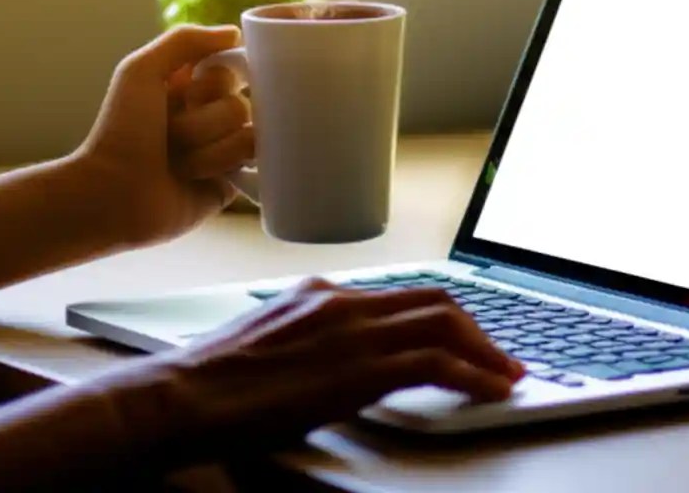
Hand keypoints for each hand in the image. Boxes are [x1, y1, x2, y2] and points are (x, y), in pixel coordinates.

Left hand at [76, 25, 254, 248]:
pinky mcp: (232, 183)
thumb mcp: (141, 70)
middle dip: (202, 122)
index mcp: (191, 89)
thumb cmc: (121, 131)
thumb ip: (185, 41)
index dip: (213, 84)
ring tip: (177, 163)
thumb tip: (236, 34)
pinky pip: (253, 165)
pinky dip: (222, 167)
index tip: (186, 94)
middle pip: (242, 105)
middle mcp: (210, 117)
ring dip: (206, 150)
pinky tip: (201, 176)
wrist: (112, 193)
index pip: (232, 71)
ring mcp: (223, 151)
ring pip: (249, 136)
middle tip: (170, 136)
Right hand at [98, 278, 524, 457]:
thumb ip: (310, 341)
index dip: (444, 316)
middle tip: (500, 358)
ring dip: (486, 352)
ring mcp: (353, 330)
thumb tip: (336, 362)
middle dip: (476, 329)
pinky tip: (490, 391)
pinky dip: (474, 375)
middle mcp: (343, 301)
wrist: (179, 396)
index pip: (402, 295)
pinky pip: (436, 363)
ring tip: (508, 376)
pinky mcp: (358, 367)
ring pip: (445, 323)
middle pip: (434, 300)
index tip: (466, 337)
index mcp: (322, 294)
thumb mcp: (269, 346)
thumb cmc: (210, 382)